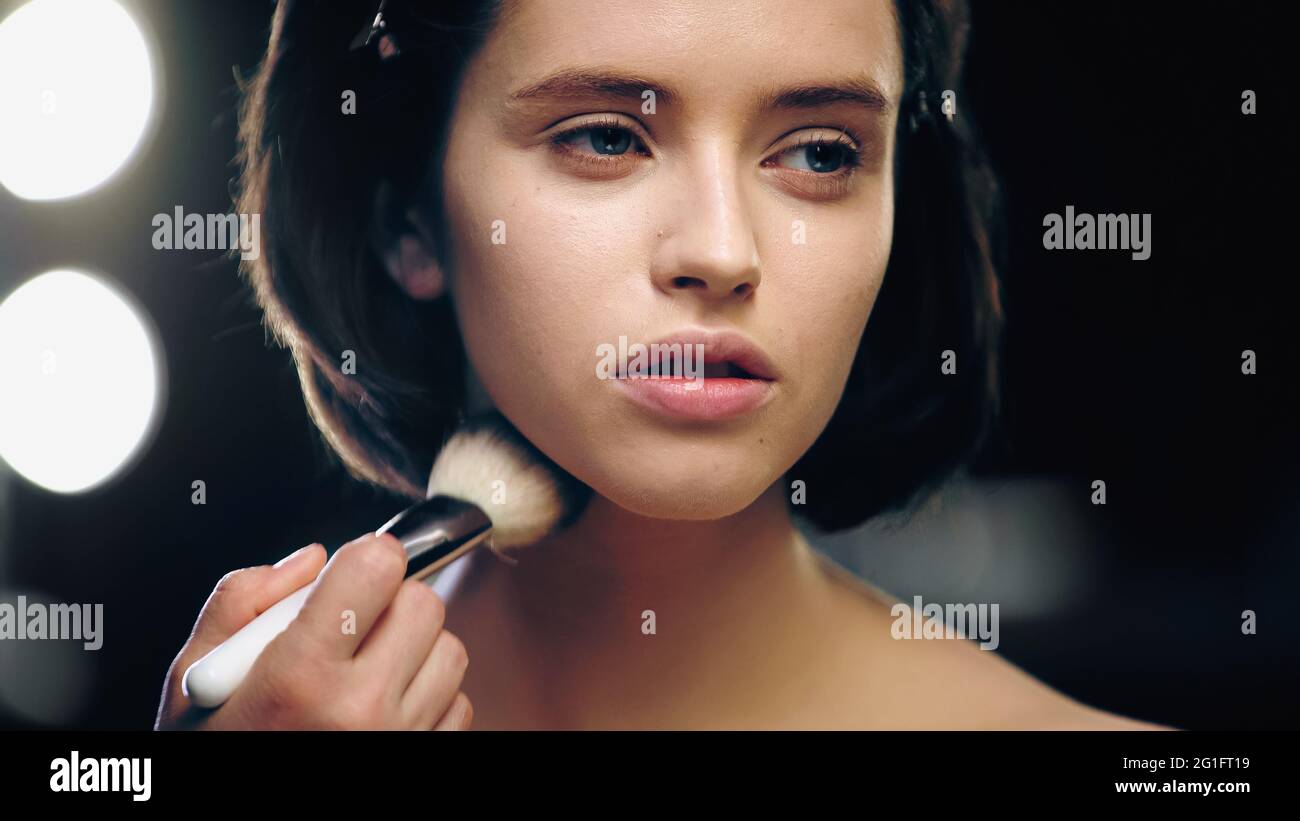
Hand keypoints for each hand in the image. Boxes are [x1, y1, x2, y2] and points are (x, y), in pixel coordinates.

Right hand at [155, 534, 472, 729]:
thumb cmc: (218, 744)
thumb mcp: (195, 675)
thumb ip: (243, 598)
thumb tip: (314, 558)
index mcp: (299, 676)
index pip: (376, 568)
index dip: (365, 558)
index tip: (352, 572)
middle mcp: (359, 710)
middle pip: (423, 603)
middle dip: (390, 603)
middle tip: (352, 628)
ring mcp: (400, 740)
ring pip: (449, 650)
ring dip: (414, 651)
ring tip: (364, 674)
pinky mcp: (424, 760)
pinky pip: (458, 703)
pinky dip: (428, 698)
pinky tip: (382, 710)